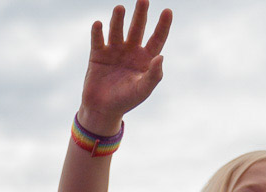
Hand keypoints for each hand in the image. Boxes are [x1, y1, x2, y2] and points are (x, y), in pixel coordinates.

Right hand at [79, 1, 172, 133]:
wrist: (102, 109)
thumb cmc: (126, 101)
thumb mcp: (142, 90)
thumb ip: (154, 75)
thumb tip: (161, 57)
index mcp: (145, 58)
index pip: (157, 38)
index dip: (163, 25)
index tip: (168, 11)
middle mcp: (131, 50)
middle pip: (137, 28)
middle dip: (140, 14)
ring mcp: (114, 50)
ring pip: (117, 30)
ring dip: (118, 19)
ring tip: (120, 8)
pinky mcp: (97, 54)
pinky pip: (98, 39)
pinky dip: (97, 32)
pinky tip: (98, 24)